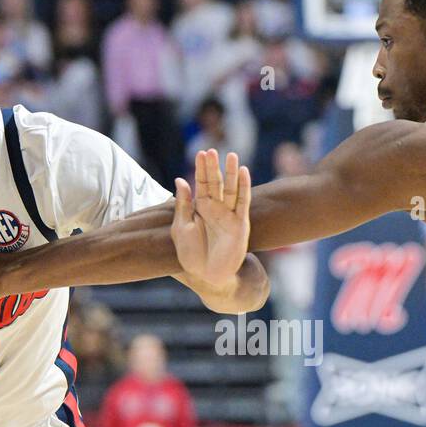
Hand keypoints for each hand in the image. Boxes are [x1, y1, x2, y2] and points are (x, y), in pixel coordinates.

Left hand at [172, 149, 251, 295]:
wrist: (207, 276)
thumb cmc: (191, 255)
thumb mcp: (180, 228)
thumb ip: (182, 205)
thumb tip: (180, 180)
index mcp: (200, 209)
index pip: (202, 184)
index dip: (201, 169)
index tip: (201, 152)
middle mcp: (216, 209)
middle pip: (216, 183)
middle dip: (214, 167)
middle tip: (212, 150)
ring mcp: (229, 216)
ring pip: (231, 189)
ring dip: (231, 173)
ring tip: (231, 155)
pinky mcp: (240, 224)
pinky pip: (243, 202)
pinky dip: (244, 187)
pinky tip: (244, 172)